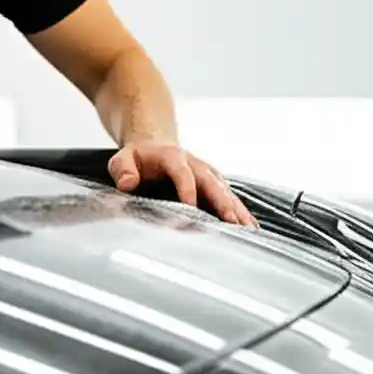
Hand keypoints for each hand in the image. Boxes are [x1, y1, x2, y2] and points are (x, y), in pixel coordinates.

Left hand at [108, 141, 257, 226]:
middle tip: (231, 221)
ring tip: (248, 229)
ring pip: (225, 191)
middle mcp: (195, 164)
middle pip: (212, 182)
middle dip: (222, 202)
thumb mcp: (122, 158)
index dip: (187, 189)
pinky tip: (250, 227)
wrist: (155, 145)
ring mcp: (207, 174)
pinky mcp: (213, 184)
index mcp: (172, 156)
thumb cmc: (137, 157)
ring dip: (236, 209)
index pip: (182, 173)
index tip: (190, 208)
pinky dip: (240, 211)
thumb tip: (127, 184)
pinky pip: (229, 198)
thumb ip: (122, 169)